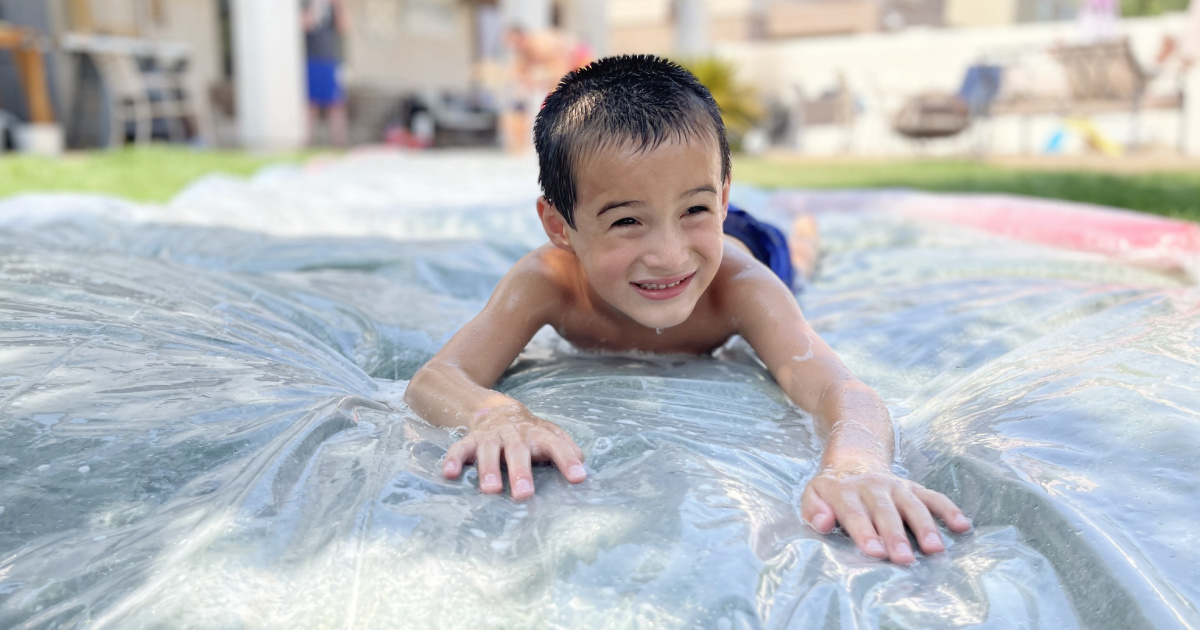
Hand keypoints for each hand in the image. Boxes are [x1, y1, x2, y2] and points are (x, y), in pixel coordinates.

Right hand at [442, 406, 585, 499]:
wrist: (496, 410)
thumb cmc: (530, 433)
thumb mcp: (550, 436)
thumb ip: (566, 448)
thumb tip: (582, 462)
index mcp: (538, 434)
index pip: (556, 446)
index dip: (567, 461)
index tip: (578, 478)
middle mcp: (514, 434)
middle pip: (518, 451)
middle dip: (521, 472)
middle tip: (524, 494)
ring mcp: (491, 436)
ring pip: (488, 451)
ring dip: (488, 469)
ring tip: (491, 490)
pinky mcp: (470, 440)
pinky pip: (459, 449)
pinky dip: (453, 460)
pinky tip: (449, 474)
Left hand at [801, 465, 971, 564]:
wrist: (854, 461)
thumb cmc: (833, 490)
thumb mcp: (813, 495)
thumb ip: (813, 510)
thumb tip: (823, 523)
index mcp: (845, 491)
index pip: (855, 513)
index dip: (864, 532)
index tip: (874, 551)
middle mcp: (873, 487)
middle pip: (886, 512)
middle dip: (896, 536)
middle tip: (904, 559)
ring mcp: (897, 487)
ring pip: (913, 506)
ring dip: (925, 527)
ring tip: (935, 549)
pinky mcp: (914, 488)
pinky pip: (934, 497)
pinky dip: (949, 510)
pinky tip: (963, 526)